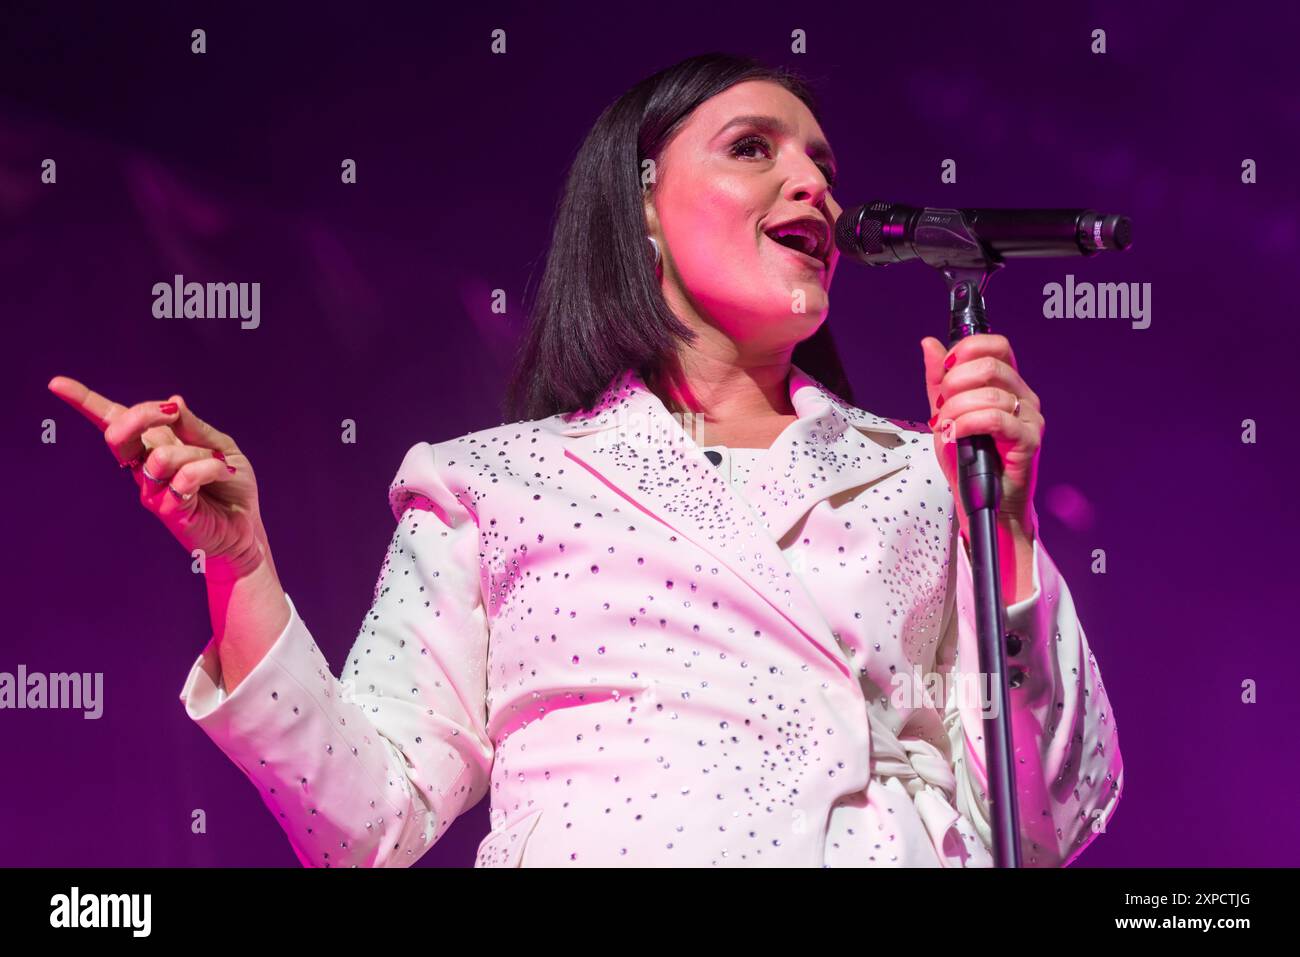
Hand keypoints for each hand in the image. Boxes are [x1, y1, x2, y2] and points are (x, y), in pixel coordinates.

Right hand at [47, 376, 273, 582]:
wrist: (246, 528)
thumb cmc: (230, 486)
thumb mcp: (219, 446)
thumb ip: (194, 428)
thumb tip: (173, 401)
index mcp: (154, 445)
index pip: (114, 422)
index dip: (85, 402)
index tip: (56, 384)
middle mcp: (144, 467)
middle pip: (117, 436)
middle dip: (142, 415)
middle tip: (171, 413)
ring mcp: (152, 491)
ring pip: (161, 456)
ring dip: (199, 453)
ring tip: (218, 466)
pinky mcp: (167, 510)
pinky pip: (184, 477)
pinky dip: (213, 468)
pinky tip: (224, 475)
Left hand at [920, 334, 1042, 543]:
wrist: (983, 504)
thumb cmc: (969, 462)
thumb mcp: (946, 414)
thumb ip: (938, 381)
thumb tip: (930, 344)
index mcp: (1007, 385)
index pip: (997, 346)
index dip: (968, 349)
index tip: (946, 368)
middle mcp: (1023, 397)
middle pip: (990, 365)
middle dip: (954, 383)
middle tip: (942, 406)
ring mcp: (1029, 418)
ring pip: (990, 394)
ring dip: (956, 409)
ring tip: (947, 426)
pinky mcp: (1028, 441)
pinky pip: (996, 419)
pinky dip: (967, 423)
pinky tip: (957, 434)